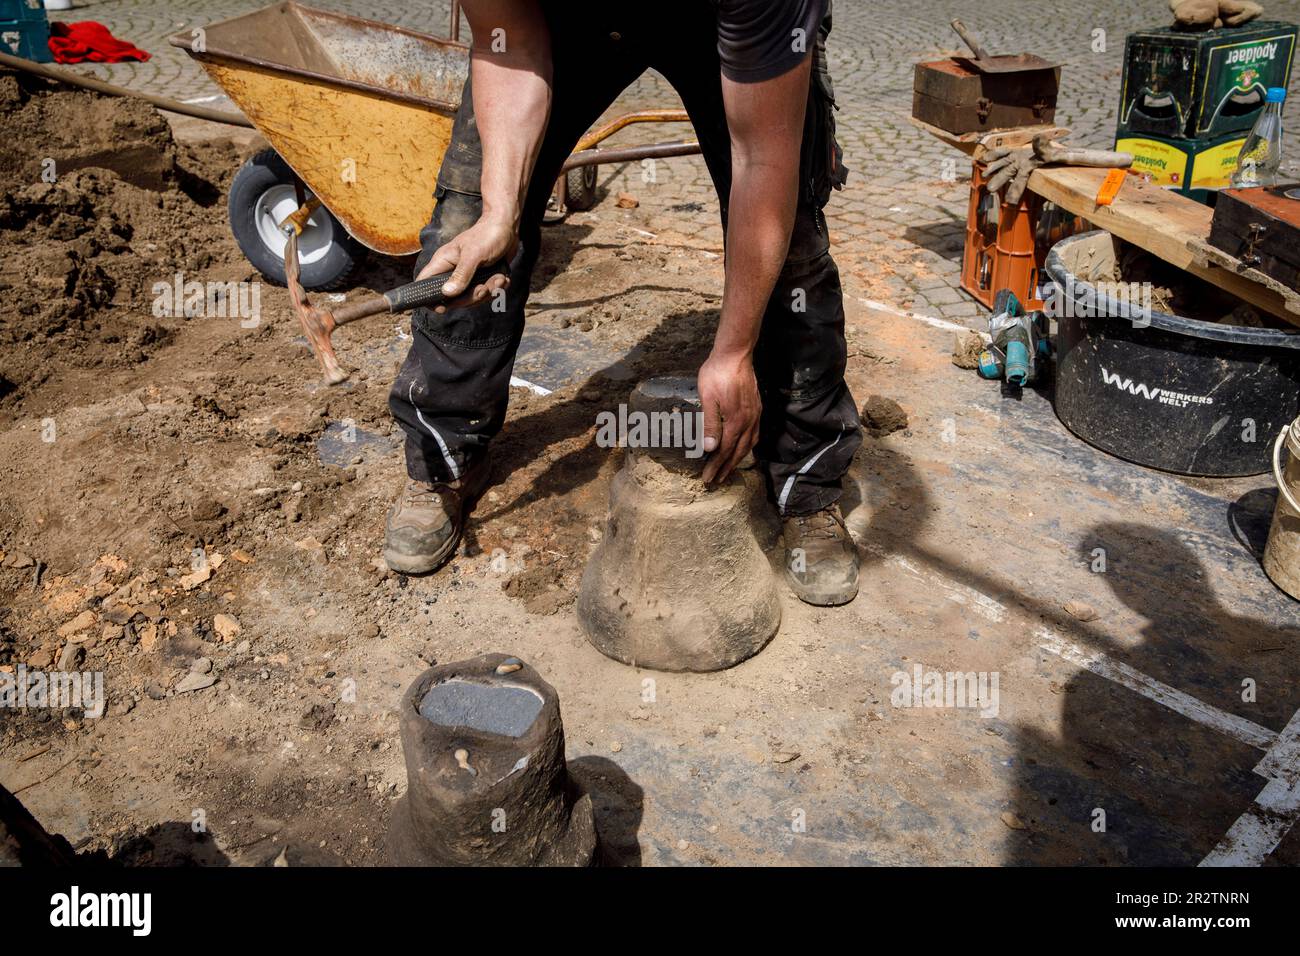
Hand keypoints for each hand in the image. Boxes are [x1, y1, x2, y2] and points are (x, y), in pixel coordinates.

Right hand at [417, 215, 515, 311]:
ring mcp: (468, 276)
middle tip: (483, 288)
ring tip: (498, 278)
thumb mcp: (474, 255)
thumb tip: (447, 293)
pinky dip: (497, 288)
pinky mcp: (482, 278)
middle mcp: (452, 271)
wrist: (507, 227)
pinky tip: (502, 276)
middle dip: (471, 297)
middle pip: (453, 298)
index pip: (424, 282)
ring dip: (489, 291)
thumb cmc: (487, 235)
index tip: (442, 308)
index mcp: (443, 262)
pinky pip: (487, 293)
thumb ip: (461, 274)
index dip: (428, 298)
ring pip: (472, 297)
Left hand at [697, 349, 760, 484]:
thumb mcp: (708, 398)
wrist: (735, 354)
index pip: (724, 450)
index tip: (708, 479)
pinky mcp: (757, 408)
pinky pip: (755, 433)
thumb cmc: (717, 373)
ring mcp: (755, 414)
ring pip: (749, 444)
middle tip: (717, 480)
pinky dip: (748, 445)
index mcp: (735, 420)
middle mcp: (748, 420)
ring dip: (738, 458)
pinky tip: (744, 446)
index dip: (716, 466)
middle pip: (738, 451)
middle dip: (727, 467)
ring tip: (729, 468)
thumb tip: (711, 448)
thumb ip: (710, 424)